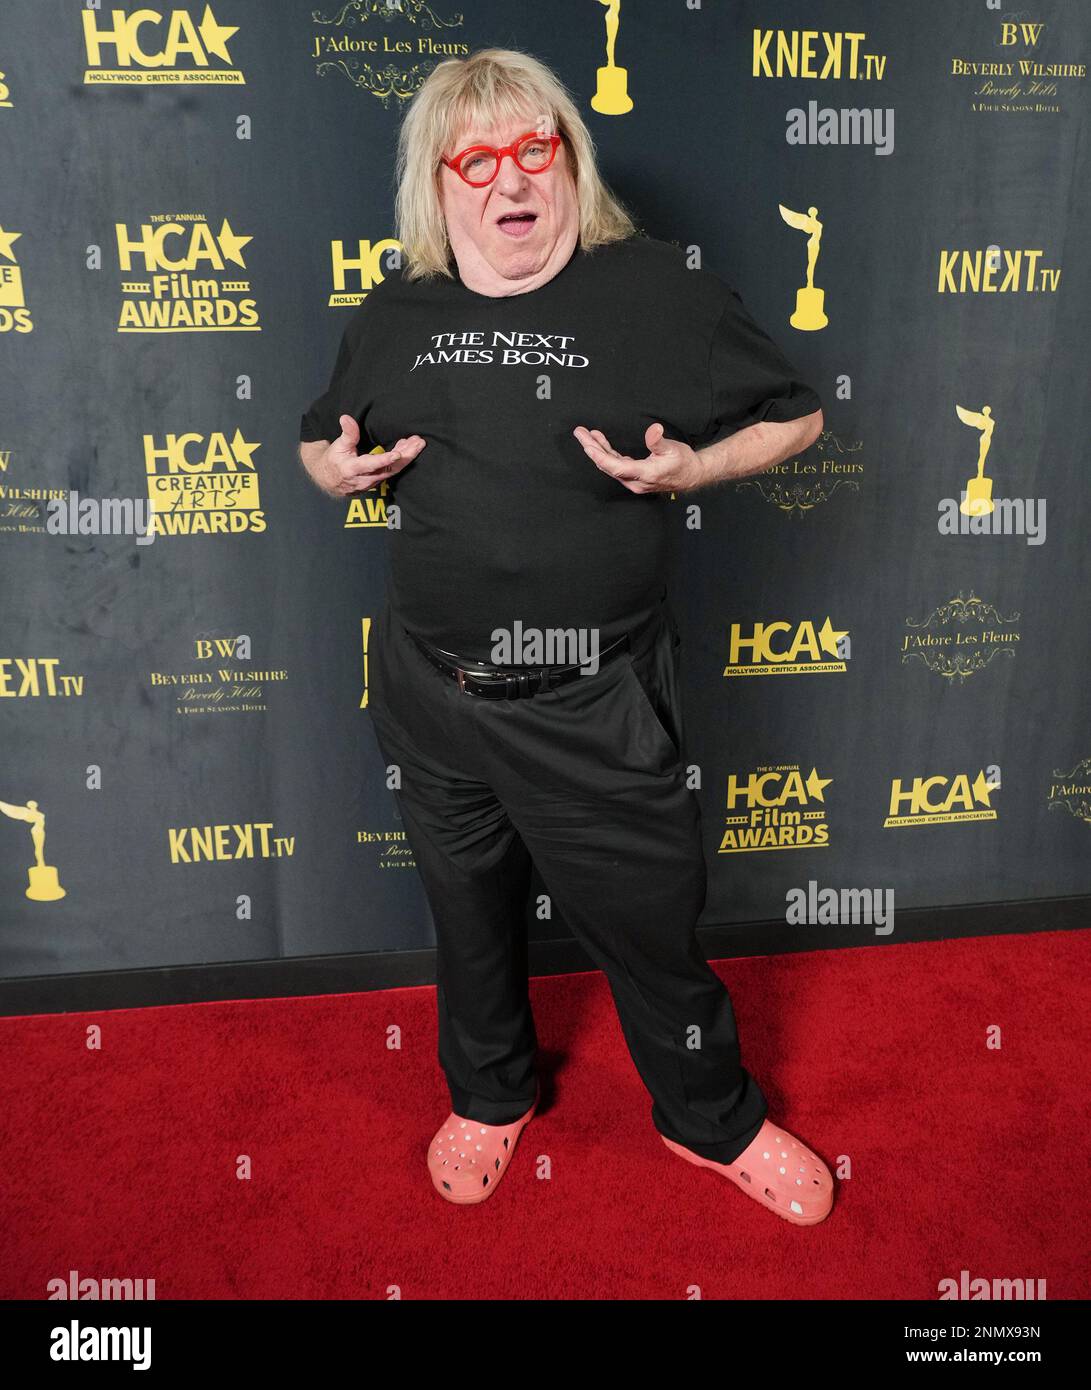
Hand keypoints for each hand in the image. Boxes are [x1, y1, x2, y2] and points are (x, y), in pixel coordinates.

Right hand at [319, 415, 425, 496]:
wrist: (329, 480)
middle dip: (406, 456)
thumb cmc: (334, 461)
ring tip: (417, 443)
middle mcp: (365, 479)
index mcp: (353, 469)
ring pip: (394, 470)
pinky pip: (393, 471)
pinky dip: (402, 460)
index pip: (371, 465)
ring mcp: (373, 482)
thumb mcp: (338, 446)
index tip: (398, 454)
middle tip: (418, 443)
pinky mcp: (378, 481)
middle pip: (390, 469)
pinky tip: (409, 448)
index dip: (385, 460)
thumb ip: (347, 433)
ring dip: (407, 456)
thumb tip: (346, 418)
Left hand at [571, 422, 700, 494]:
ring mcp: (634, 481)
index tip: (587, 443)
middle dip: (592, 448)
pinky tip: (601, 443)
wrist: (692, 475)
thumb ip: (658, 441)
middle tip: (579, 433)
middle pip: (608, 466)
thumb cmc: (683, 462)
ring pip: (610, 466)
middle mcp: (636, 481)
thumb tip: (653, 430)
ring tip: (587, 435)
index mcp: (644, 474)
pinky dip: (607, 453)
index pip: (615, 466)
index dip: (599, 455)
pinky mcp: (634, 477)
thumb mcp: (672, 448)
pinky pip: (616, 466)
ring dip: (598, 450)